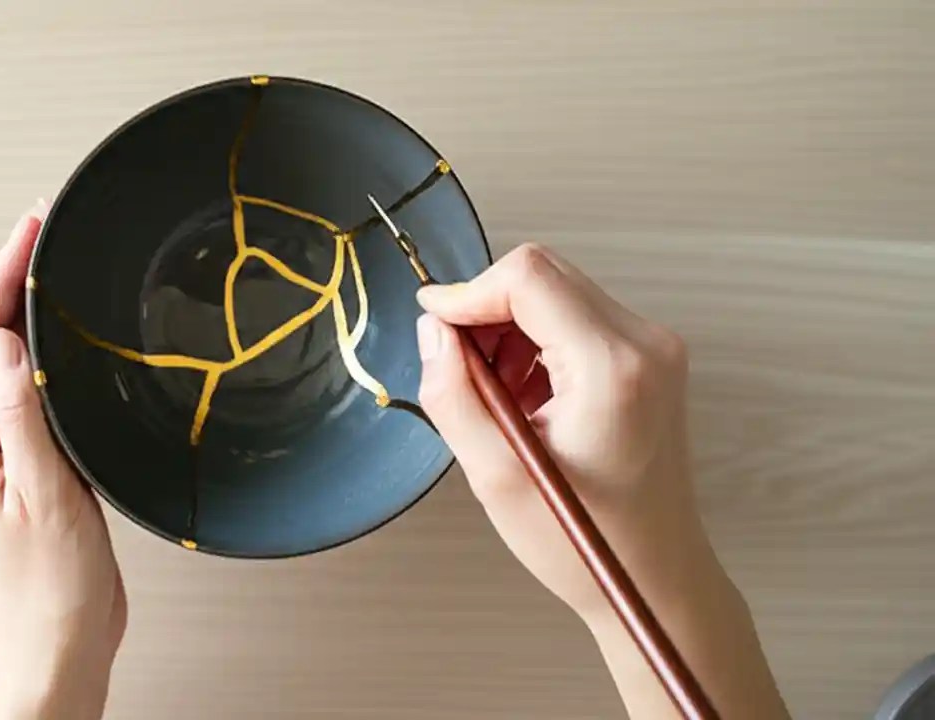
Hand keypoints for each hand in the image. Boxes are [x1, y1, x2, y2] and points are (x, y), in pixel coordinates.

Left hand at [0, 203, 125, 719]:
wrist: (61, 642)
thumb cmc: (49, 585)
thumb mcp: (42, 489)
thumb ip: (21, 411)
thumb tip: (1, 337)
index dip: (1, 279)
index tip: (29, 231)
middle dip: (10, 282)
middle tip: (42, 230)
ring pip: (6, 365)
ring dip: (26, 314)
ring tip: (52, 267)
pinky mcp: (28, 466)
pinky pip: (30, 394)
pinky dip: (46, 356)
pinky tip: (67, 339)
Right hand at [416, 244, 786, 717]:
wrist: (656, 578)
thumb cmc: (583, 543)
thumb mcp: (495, 477)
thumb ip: (454, 394)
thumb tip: (433, 330)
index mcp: (611, 366)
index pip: (528, 277)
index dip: (467, 294)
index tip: (433, 330)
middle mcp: (644, 341)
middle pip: (543, 274)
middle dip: (487, 311)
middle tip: (461, 370)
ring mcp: (654, 347)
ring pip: (557, 292)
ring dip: (510, 328)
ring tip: (497, 396)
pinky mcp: (651, 358)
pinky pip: (577, 318)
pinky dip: (536, 341)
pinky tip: (526, 397)